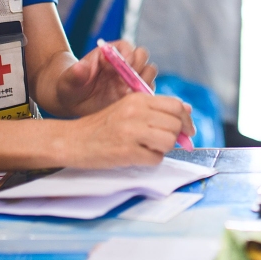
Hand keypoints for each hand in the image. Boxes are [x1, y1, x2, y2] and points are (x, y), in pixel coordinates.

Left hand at [54, 39, 157, 117]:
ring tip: (128, 93)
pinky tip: (130, 103)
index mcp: (109, 54)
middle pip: (143, 56)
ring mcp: (130, 79)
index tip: (125, 65)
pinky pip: (147, 91)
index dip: (128, 54)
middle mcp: (123, 64)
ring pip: (149, 72)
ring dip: (144, 81)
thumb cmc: (69, 86)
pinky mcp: (134, 94)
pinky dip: (144, 95)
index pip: (126, 46)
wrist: (71, 102)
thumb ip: (75, 73)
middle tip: (128, 82)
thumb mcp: (68, 80)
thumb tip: (81, 67)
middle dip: (139, 66)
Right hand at [67, 93, 195, 167]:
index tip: (187, 131)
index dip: (186, 119)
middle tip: (160, 142)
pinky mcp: (126, 152)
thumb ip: (156, 108)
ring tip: (146, 147)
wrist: (73, 140)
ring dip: (162, 149)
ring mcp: (131, 132)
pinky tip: (137, 156)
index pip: (176, 105)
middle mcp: (136, 112)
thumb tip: (187, 110)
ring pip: (168, 141)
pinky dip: (151, 160)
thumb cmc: (103, 126)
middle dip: (173, 136)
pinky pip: (155, 158)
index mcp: (138, 98)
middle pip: (175, 125)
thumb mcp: (128, 108)